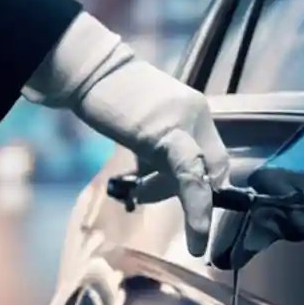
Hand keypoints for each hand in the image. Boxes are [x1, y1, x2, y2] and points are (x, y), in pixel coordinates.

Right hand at [24, 13, 228, 255]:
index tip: (194, 212)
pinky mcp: (166, 132)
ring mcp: (185, 121)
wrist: (89, 70)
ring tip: (152, 204)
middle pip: (215, 167)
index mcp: (195, 110)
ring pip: (202, 175)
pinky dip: (196, 208)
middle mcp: (198, 113)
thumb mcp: (142, 126)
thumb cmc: (107, 98)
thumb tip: (154, 186)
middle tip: (183, 221)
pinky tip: (196, 234)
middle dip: (199, 199)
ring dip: (190, 205)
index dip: (205, 187)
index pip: (213, 156)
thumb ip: (155, 152)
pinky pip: (190, 176)